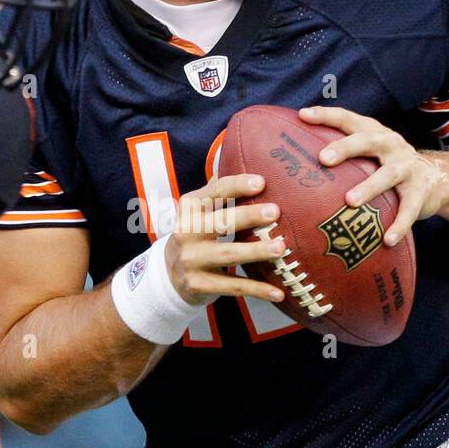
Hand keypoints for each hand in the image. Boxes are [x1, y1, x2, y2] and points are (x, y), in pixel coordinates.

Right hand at [164, 173, 285, 304]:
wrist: (168, 277)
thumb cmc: (196, 236)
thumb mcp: (198, 211)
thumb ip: (217, 190)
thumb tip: (240, 155)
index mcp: (189, 208)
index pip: (213, 193)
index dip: (237, 186)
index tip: (262, 182)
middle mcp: (186, 232)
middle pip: (220, 222)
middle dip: (247, 216)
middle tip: (275, 211)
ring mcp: (190, 260)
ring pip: (227, 255)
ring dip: (255, 251)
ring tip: (281, 248)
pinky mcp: (197, 285)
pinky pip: (232, 286)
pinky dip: (257, 290)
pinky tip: (279, 292)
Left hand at [300, 106, 448, 244]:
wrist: (438, 179)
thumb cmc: (388, 165)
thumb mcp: (369, 153)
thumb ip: (342, 152)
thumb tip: (294, 162)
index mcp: (374, 133)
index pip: (348, 119)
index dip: (326, 115)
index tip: (303, 115)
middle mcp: (391, 145)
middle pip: (368, 141)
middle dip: (345, 148)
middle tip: (323, 159)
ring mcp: (407, 168)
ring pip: (388, 174)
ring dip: (369, 186)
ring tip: (350, 201)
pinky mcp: (420, 192)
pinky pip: (409, 209)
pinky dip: (399, 224)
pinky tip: (386, 240)